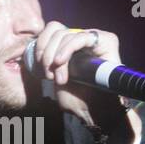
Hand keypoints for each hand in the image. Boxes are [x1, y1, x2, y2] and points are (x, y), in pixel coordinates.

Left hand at [31, 21, 141, 143]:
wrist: (94, 113)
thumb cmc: (76, 98)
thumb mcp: (54, 76)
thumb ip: (47, 60)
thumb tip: (38, 46)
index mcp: (69, 45)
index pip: (51, 31)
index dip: (41, 45)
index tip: (38, 67)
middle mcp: (82, 39)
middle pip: (57, 31)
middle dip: (47, 53)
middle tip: (47, 75)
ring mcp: (95, 39)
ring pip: (67, 34)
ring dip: (56, 55)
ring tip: (59, 78)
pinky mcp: (107, 40)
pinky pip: (81, 37)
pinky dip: (68, 48)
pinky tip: (60, 62)